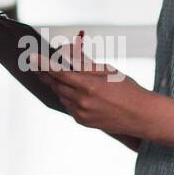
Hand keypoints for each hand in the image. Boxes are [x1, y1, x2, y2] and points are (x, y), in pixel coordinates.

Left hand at [34, 32, 153, 138]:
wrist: (142, 116)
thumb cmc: (127, 89)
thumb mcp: (107, 71)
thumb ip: (84, 63)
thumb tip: (67, 52)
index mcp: (89, 86)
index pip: (59, 72)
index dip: (43, 64)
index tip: (31, 57)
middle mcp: (82, 101)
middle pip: (56, 84)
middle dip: (44, 74)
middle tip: (34, 64)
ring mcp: (82, 113)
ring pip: (60, 95)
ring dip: (55, 84)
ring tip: (49, 74)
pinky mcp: (83, 121)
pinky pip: (68, 106)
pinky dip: (65, 96)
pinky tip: (66, 89)